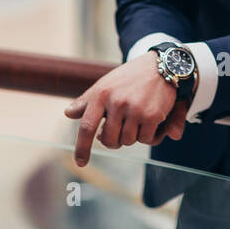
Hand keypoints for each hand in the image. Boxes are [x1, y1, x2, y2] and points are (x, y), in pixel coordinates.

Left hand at [63, 53, 178, 166]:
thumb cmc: (130, 77)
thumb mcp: (106, 84)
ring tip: (138, 118)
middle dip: (114, 140)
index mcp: (101, 94)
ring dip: (133, 135)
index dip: (82, 147)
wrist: (161, 65)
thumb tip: (68, 113)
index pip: (87, 126)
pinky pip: (146, 140)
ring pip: (128, 141)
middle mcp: (116, 102)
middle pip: (109, 140)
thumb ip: (86, 101)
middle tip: (121, 128)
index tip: (81, 162)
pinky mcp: (152, 115)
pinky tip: (151, 121)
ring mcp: (135, 109)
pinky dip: (149, 135)